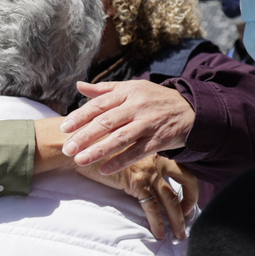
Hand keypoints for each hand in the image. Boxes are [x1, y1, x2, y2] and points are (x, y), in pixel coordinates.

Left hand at [61, 80, 196, 173]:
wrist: (191, 109)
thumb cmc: (154, 99)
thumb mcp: (131, 88)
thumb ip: (103, 90)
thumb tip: (78, 86)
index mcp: (127, 93)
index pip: (98, 105)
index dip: (80, 116)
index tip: (64, 128)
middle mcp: (137, 107)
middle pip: (106, 122)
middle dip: (84, 136)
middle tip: (66, 149)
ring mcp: (148, 123)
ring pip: (120, 138)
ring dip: (98, 150)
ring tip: (80, 160)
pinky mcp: (159, 140)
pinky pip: (137, 152)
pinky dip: (120, 162)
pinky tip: (104, 169)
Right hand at [72, 154, 197, 241]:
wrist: (82, 145)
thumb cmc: (97, 147)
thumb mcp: (123, 152)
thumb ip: (135, 162)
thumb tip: (139, 178)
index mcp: (155, 152)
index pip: (182, 169)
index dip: (189, 187)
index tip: (186, 202)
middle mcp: (157, 160)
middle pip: (186, 181)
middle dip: (191, 201)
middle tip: (189, 217)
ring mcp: (148, 172)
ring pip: (172, 199)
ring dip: (178, 219)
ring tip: (179, 235)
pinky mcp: (136, 182)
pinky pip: (152, 207)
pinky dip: (158, 223)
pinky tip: (159, 234)